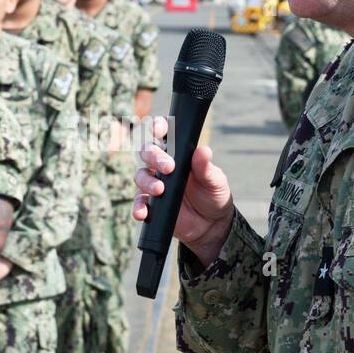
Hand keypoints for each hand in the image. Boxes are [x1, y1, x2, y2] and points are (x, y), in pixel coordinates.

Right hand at [133, 115, 234, 267]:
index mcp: (179, 153)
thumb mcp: (215, 181)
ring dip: (146, 181)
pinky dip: (138, 206)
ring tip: (160, 190)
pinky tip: (143, 212)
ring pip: (140, 175)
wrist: (212, 225)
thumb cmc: (213, 195)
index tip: (159, 130)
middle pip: (147, 152)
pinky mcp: (151, 204)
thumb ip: (206, 167)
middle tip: (168, 167)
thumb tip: (203, 151)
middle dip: (154, 156)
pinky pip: (139, 202)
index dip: (157, 127)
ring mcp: (155, 184)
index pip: (164, 134)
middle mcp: (163, 166)